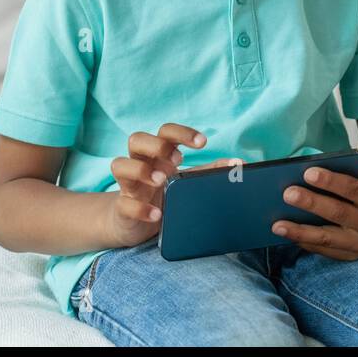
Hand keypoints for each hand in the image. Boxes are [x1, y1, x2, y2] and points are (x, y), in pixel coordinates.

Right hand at [104, 124, 220, 247]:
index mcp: (158, 155)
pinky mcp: (121, 207)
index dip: (182, 133)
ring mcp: (128, 185)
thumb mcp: (185, 182)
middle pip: (136, 139)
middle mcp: (140, 164)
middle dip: (156, 145)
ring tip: (161, 181)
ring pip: (120, 164)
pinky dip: (140, 208)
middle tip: (177, 160)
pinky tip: (157, 214)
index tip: (203, 143)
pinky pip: (123, 203)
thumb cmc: (162, 195)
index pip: (165, 132)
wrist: (133, 224)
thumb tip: (238, 164)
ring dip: (141, 170)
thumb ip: (208, 172)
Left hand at [270, 139, 357, 259]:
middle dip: (312, 204)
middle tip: (288, 193)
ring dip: (302, 232)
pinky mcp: (353, 256)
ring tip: (277, 225)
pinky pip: (326, 251)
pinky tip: (287, 235)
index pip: (355, 189)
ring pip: (329, 239)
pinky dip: (306, 242)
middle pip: (340, 214)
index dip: (332, 181)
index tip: (308, 172)